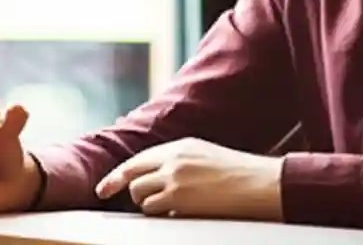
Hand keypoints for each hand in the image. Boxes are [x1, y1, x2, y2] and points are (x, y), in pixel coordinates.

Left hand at [95, 137, 282, 220]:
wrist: (260, 183)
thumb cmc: (236, 172)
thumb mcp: (202, 154)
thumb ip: (175, 159)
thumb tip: (150, 173)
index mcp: (178, 147)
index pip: (137, 161)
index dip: (116, 176)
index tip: (103, 189)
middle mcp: (172, 160)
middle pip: (133, 180)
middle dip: (135, 194)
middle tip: (145, 201)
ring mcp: (175, 181)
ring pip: (143, 199)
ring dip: (152, 207)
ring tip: (172, 206)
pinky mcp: (182, 200)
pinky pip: (158, 212)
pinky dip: (164, 216)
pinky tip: (182, 213)